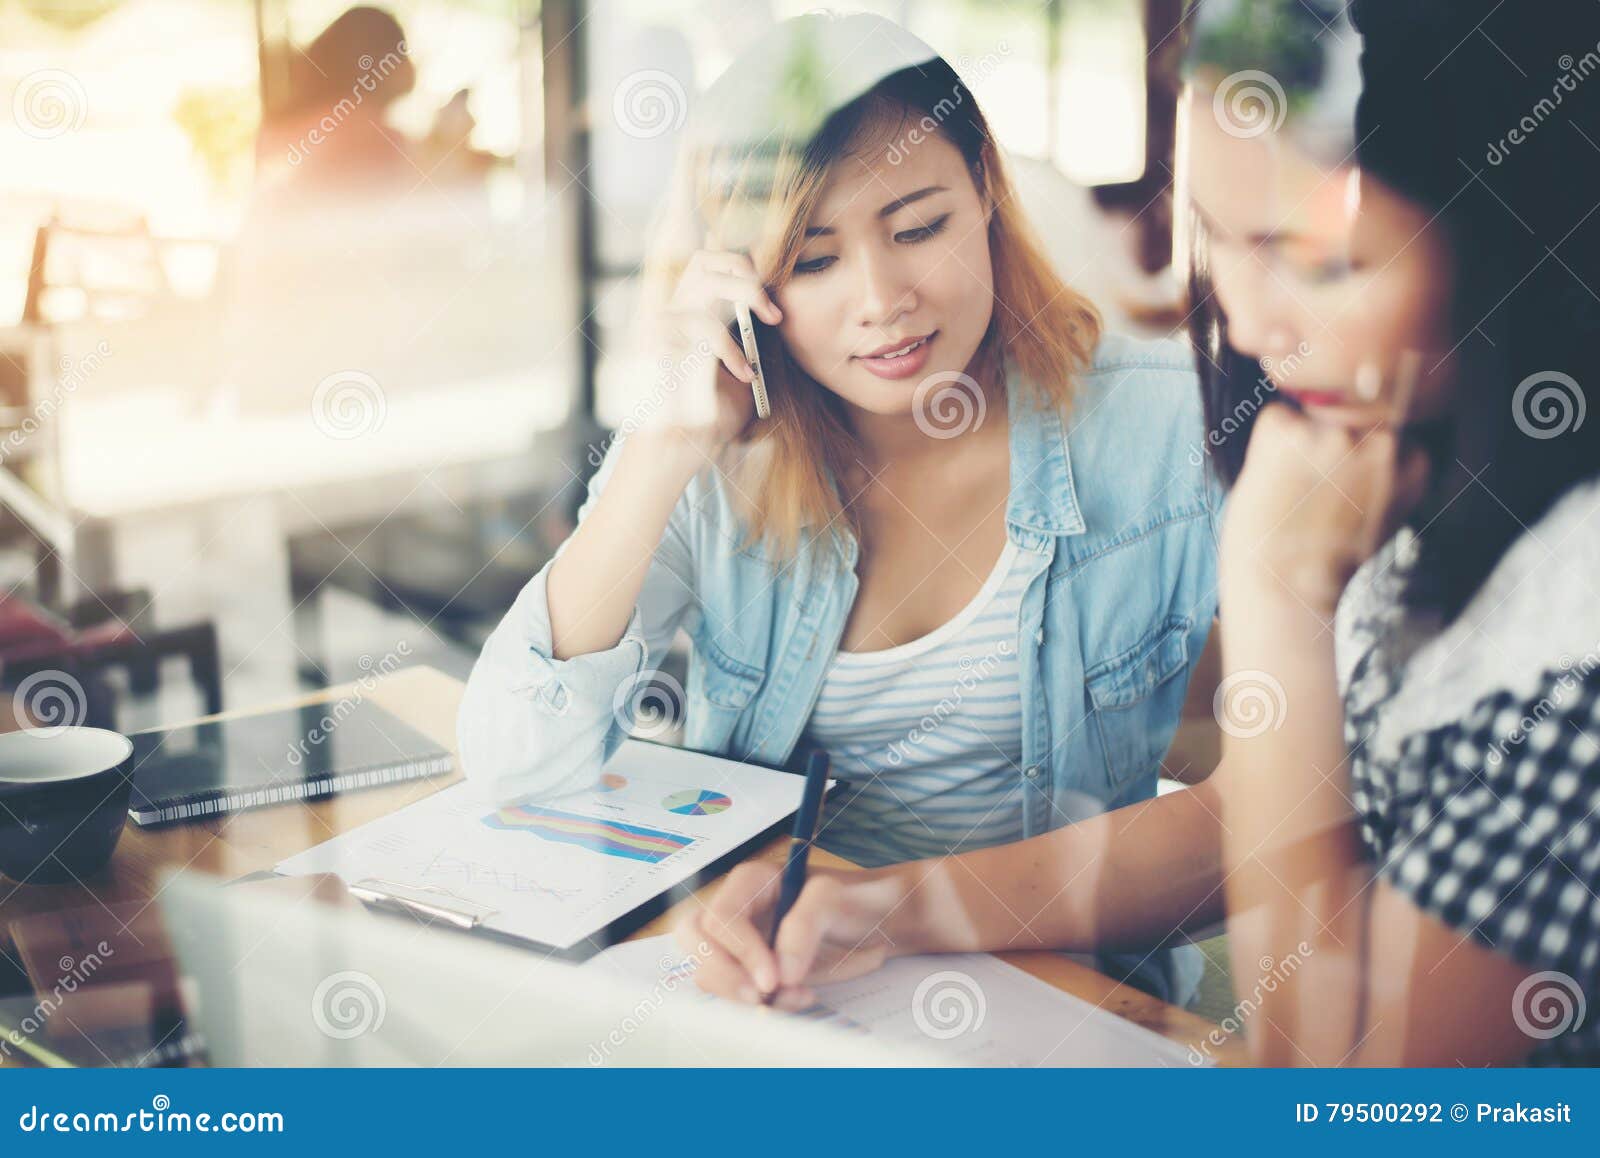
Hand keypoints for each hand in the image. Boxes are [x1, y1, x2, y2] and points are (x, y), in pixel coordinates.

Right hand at [641, 249, 782, 461]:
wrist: (678, 450)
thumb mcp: (738, 367)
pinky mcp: (655, 345)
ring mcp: (659, 326)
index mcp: (685, 311)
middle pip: (705, 261)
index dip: (738, 264)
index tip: (769, 299)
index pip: (706, 260)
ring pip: (705, 286)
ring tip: (764, 336)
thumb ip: (747, 336)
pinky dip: (731, 350)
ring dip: (743, 305)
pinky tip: (743, 374)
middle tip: (772, 313)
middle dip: (747, 280)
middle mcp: (669, 312)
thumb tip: (774, 306)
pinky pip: (703, 328)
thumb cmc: (711, 414)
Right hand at [674, 862, 904, 1008]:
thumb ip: (805, 926)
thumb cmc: (856, 899)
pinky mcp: (751, 970)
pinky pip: (735, 993)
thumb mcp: (836, 899)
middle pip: (696, 941)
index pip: (721, 917)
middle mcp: (737, 909)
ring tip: (793, 996)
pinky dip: (760, 1005)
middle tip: (759, 997)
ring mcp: (740, 942)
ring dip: (742, 995)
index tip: (771, 980)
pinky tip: (796, 999)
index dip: (740, 951)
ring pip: (709, 971)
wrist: (878, 923)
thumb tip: (781, 972)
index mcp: (751, 881)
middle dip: (721, 974)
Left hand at [1220, 403, 1429, 613]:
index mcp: (1414, 460)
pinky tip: (1271, 482)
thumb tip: (1371, 432)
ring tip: (1291, 492)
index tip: (1346, 487)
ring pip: (1313, 416)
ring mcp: (1332, 432)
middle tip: (1313, 492)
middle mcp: (1380, 440)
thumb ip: (1386, 470)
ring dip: (1299, 443)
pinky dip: (1266, 446)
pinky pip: (1275, 418)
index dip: (1360, 458)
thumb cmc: (1328, 561)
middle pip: (1352, 418)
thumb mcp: (1384, 512)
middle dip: (1332, 445)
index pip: (1389, 430)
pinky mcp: (1286, 429)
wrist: (1285, 588)